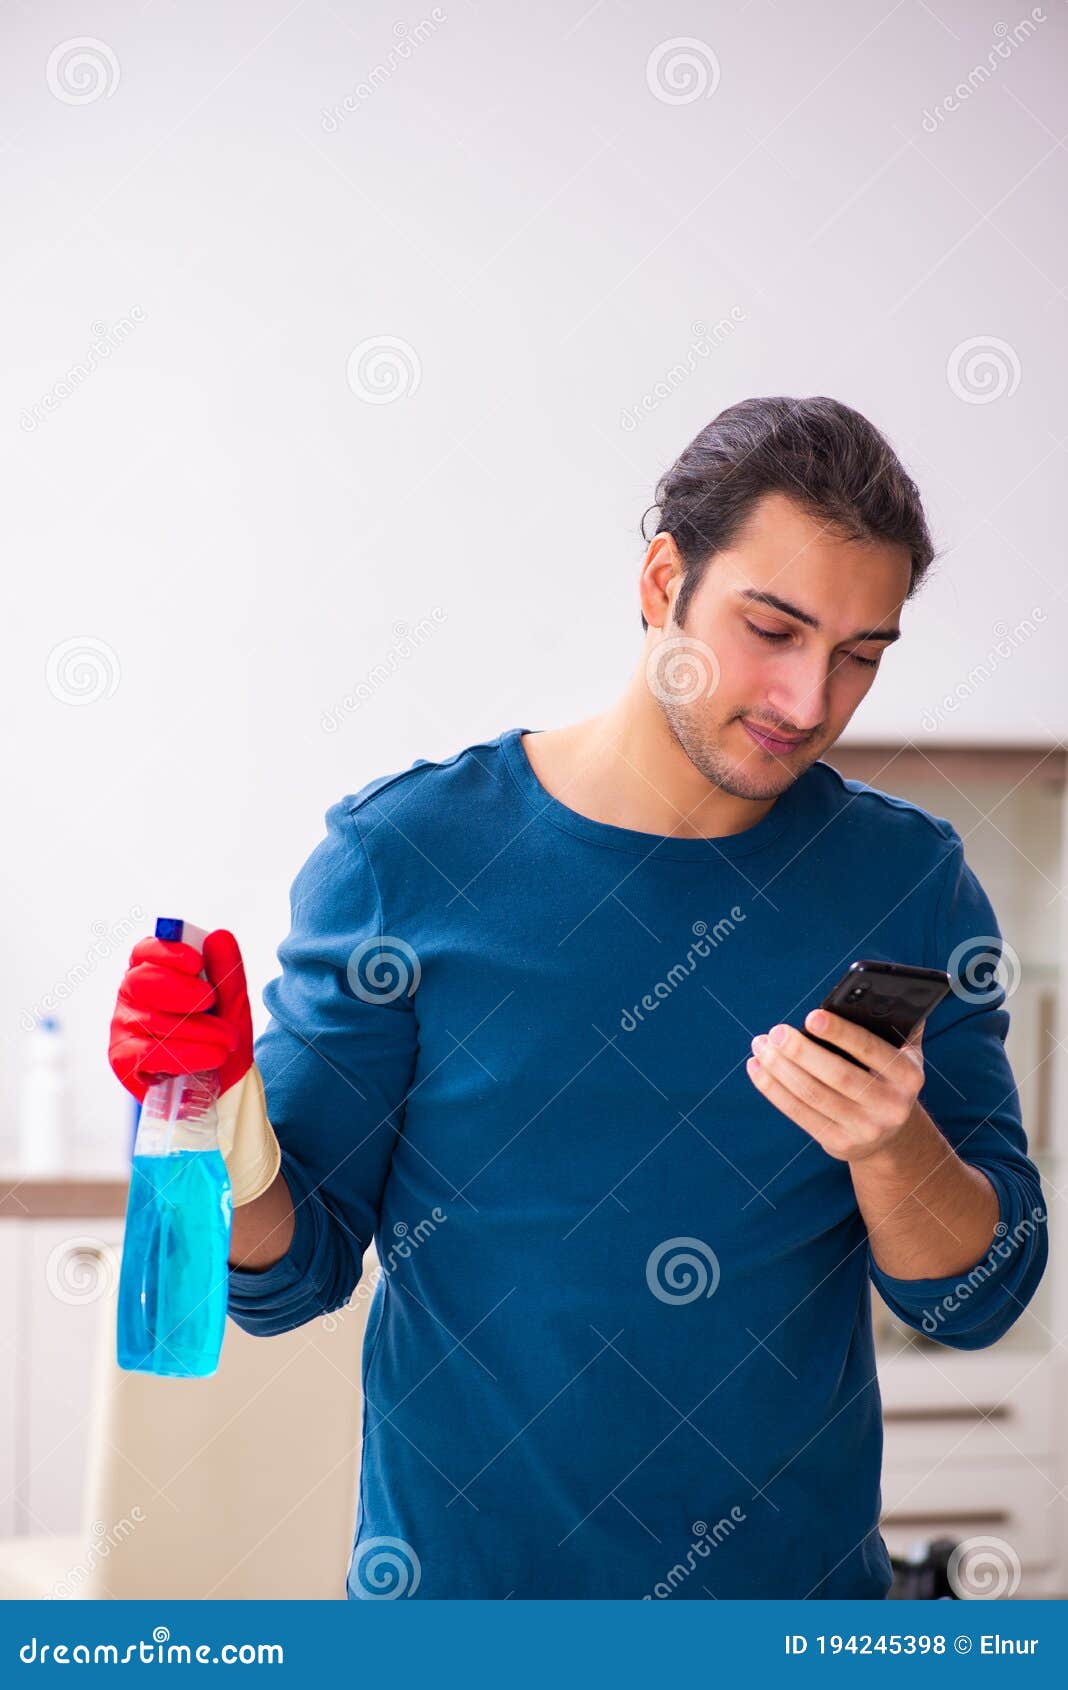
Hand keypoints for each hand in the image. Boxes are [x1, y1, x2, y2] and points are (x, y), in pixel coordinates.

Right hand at [108, 929, 253, 1102]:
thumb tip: (219, 936)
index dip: (167, 953)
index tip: (196, 962)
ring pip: (153, 1021)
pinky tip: (212, 1057)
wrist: (224, 1083)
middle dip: (180, 989)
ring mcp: (123, 1027)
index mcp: (152, 971)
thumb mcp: (232, 1001)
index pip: (145, 951)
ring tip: (229, 1041)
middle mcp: (131, 996)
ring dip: (199, 1031)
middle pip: (141, 981)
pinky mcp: (123, 1059)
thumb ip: (226, 970)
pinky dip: (187, 1055)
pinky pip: (149, 1053)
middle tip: (211, 1001)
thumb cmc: (220, 1035)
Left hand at [745, 1009, 927, 1162]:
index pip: (871, 1050)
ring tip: (760, 1045)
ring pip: (812, 1094)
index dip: (841, 1033)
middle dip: (801, 1052)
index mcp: (908, 1075)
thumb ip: (893, 1023)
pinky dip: (773, 1089)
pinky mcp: (837, 1143)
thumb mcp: (903, 1053)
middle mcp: (890, 1105)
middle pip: (837, 1076)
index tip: (811, 1016)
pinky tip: (757, 1068)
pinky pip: (799, 1113)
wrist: (891, 1136)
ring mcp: (864, 1128)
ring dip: (780, 1068)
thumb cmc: (886, 1077)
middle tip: (775, 1032)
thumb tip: (875, 990)